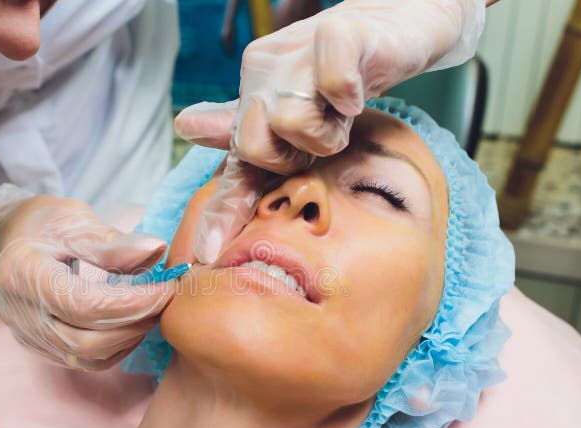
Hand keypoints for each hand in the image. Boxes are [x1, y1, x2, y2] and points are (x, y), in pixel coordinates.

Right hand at [0, 184, 171, 369]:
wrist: (2, 241)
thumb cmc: (39, 224)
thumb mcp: (72, 219)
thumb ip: (110, 241)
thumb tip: (155, 250)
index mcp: (22, 274)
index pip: (84, 304)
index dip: (131, 302)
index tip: (166, 288)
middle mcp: (20, 313)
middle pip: (86, 341)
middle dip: (135, 324)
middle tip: (165, 300)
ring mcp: (27, 335)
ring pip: (87, 357)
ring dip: (129, 338)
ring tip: (152, 310)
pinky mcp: (39, 346)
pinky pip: (83, 361)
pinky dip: (115, 348)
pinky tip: (132, 323)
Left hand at [176, 0, 484, 262]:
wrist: (395, 22)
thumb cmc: (342, 73)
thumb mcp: (296, 113)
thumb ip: (247, 129)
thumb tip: (185, 127)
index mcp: (252, 95)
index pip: (235, 160)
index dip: (224, 209)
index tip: (209, 252)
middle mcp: (266, 72)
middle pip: (253, 145)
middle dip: (291, 158)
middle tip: (317, 140)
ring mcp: (300, 52)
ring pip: (290, 120)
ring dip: (325, 133)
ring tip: (341, 115)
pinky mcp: (344, 32)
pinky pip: (331, 76)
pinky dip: (345, 93)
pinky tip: (354, 96)